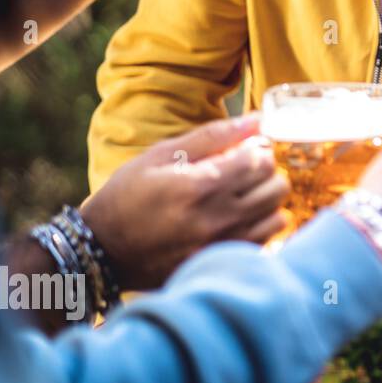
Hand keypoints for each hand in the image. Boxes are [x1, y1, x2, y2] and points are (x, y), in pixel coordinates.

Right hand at [80, 114, 290, 290]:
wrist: (102, 251)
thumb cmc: (128, 196)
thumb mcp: (161, 155)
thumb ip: (213, 136)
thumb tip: (257, 119)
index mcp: (201, 186)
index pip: (261, 161)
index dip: (257, 150)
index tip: (244, 151)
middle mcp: (218, 218)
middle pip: (277, 187)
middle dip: (267, 173)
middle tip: (246, 171)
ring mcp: (224, 245)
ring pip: (279, 215)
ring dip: (268, 201)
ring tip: (245, 196)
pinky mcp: (223, 263)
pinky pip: (268, 242)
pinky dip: (263, 226)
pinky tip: (242, 218)